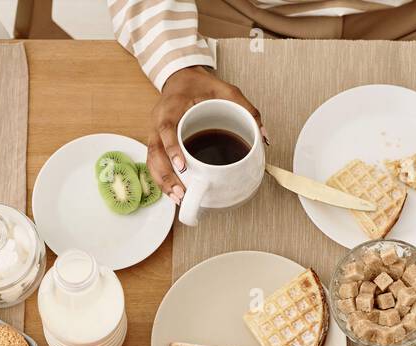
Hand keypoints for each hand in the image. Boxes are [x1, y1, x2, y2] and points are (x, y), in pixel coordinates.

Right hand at [148, 66, 262, 203]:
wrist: (180, 78)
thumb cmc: (199, 84)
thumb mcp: (226, 90)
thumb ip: (246, 109)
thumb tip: (263, 135)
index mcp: (172, 106)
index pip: (166, 128)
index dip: (171, 148)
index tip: (181, 165)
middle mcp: (159, 120)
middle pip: (155, 151)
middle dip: (166, 175)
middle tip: (182, 192)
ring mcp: (154, 132)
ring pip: (152, 160)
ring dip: (163, 181)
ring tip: (178, 197)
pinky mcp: (156, 141)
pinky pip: (154, 162)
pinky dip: (162, 179)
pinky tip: (173, 192)